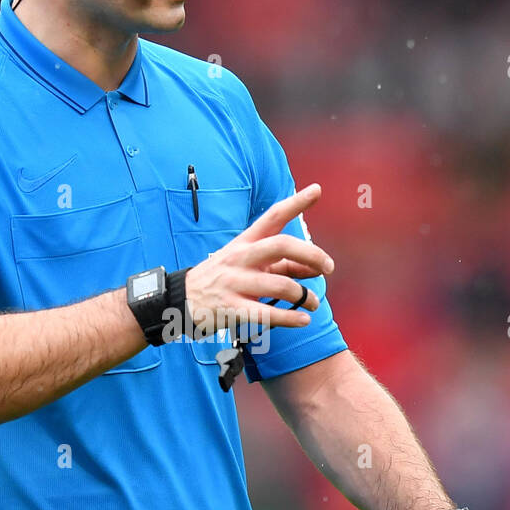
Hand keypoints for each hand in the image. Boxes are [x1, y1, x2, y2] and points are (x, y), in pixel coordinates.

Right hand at [184, 183, 334, 338]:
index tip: (317, 190)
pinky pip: (266, 314)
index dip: (296, 203)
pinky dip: (291, 318)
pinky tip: (303, 320)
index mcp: (245, 242)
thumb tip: (316, 267)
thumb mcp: (247, 263)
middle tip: (328, 267)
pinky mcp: (231, 309)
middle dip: (311, 255)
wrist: (181, 299)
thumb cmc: (223, 279)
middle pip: (281, 246)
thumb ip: (280, 264)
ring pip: (279, 285)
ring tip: (313, 303)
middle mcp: (240, 258)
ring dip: (305, 295)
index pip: (272, 216)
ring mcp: (235, 283)